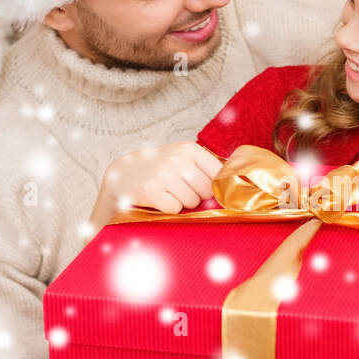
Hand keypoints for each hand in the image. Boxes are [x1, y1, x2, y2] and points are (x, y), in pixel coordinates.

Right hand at [87, 142, 222, 232]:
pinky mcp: (152, 191)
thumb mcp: (182, 157)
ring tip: (169, 193)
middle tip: (181, 190)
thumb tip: (236, 183)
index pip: (218, 175)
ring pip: (192, 202)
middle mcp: (178, 159)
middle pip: (207, 191)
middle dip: (198, 196)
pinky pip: (175, 209)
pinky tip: (160, 199)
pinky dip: (170, 209)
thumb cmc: (159, 169)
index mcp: (189, 149)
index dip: (213, 186)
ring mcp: (164, 175)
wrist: (122, 175)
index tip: (203, 188)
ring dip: (183, 203)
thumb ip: (207, 167)